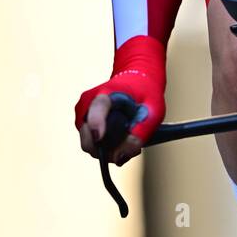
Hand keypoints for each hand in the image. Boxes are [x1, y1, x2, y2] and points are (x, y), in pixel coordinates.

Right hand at [76, 36, 166, 165]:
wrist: (135, 80)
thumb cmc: (145, 93)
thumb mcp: (154, 110)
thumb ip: (141, 132)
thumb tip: (121, 156)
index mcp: (106, 93)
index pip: (97, 108)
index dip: (96, 123)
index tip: (99, 137)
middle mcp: (87, 104)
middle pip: (89, 139)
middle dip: (109, 151)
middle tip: (131, 149)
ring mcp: (82, 115)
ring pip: (91, 146)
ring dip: (110, 150)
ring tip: (129, 141)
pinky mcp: (82, 124)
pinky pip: (92, 144)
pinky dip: (106, 147)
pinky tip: (121, 140)